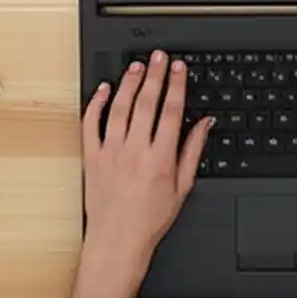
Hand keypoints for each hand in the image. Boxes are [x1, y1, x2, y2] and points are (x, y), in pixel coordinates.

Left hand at [81, 50, 212, 272]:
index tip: (178, 68)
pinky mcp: (92, 157)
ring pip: (119, 108)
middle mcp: (135, 151)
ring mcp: (111, 152)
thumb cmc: (151, 218)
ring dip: (129, 83)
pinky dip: (97, 103)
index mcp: (161, 158)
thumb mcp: (183, 186)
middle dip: (154, 75)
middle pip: (146, 103)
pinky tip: (105, 89)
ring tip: (136, 66)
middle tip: (158, 57)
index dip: (177, 85)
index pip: (172, 111)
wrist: (118, 240)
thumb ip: (193, 150)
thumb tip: (205, 123)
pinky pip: (91, 124)